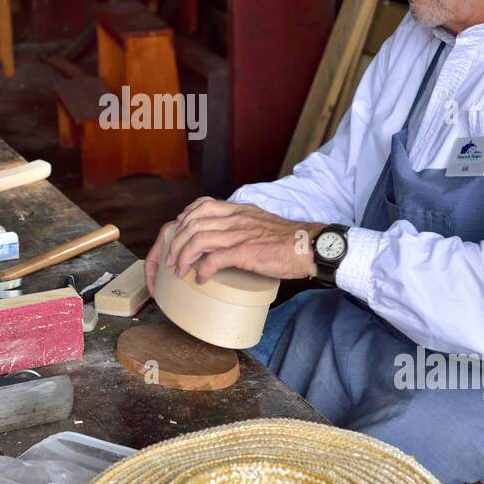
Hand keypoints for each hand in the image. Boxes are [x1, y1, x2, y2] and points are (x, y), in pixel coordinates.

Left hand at [156, 196, 322, 283]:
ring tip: (180, 271)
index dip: (184, 219)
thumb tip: (228, 242)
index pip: (202, 205)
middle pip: (193, 222)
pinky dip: (202, 270)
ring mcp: (241, 233)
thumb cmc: (289, 241)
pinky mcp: (246, 251)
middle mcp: (237, 217)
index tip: (177, 233)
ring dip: (183, 257)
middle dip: (176, 242)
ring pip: (198, 239)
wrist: (312, 246)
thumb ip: (244, 227)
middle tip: (171, 259)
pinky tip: (201, 279)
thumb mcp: (262, 224)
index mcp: (240, 209)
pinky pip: (214, 258)